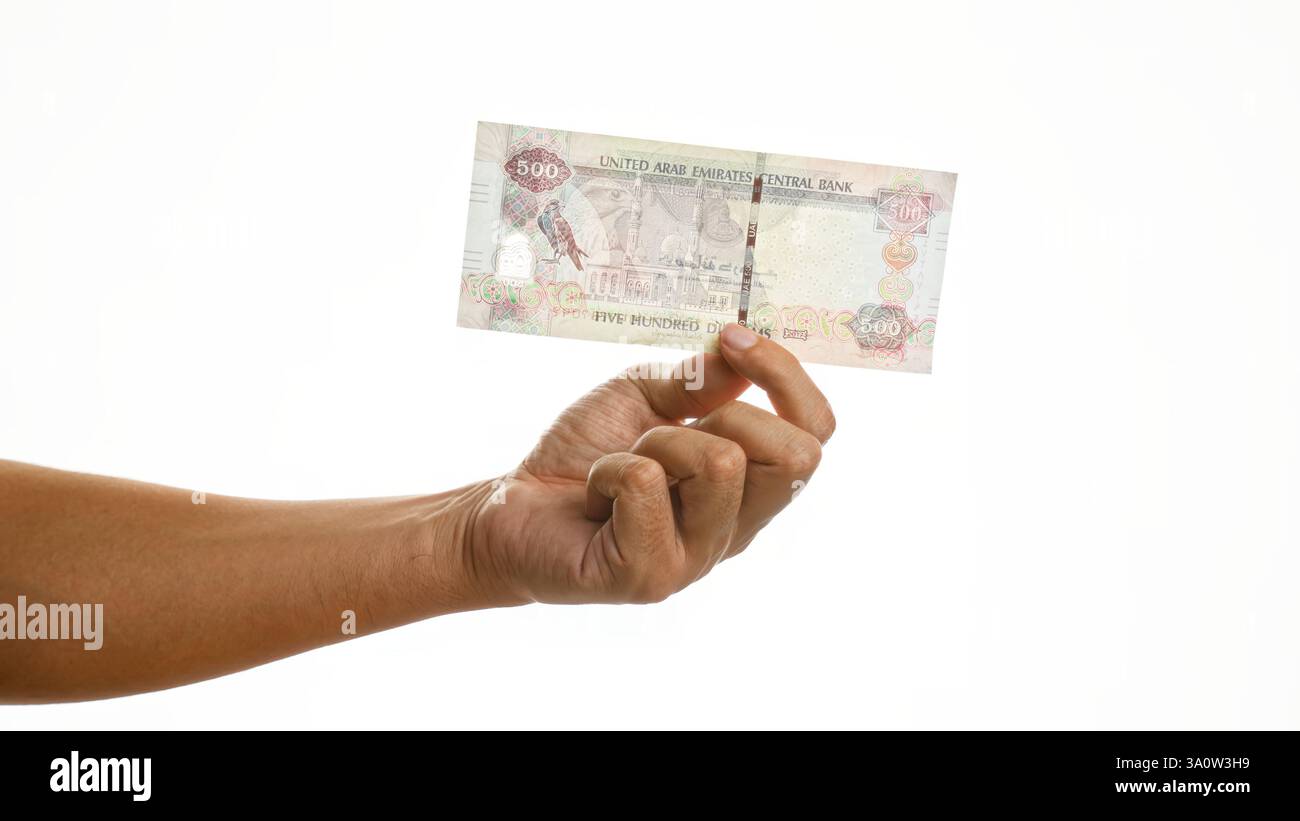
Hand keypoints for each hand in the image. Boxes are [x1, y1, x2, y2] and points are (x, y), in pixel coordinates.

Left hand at [465, 323, 835, 604]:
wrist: (510, 509)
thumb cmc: (583, 454)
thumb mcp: (642, 396)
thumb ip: (697, 379)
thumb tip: (740, 351)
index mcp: (748, 485)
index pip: (816, 433)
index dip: (788, 378)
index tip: (733, 340)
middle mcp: (736, 529)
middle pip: (796, 457)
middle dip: (730, 415)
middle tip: (667, 426)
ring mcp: (697, 559)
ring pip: (722, 464)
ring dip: (656, 441)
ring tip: (619, 465)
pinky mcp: (650, 576)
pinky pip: (646, 484)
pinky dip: (608, 470)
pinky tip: (592, 496)